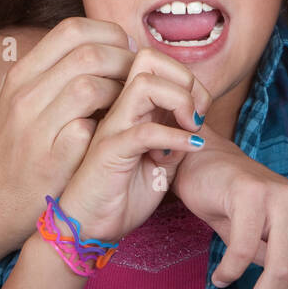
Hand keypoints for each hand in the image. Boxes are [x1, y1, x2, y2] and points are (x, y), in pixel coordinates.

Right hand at [0, 17, 135, 245]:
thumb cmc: (18, 149)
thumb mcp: (26, 100)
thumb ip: (57, 73)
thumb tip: (108, 47)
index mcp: (21, 74)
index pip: (72, 29)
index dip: (109, 33)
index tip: (126, 50)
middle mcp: (25, 96)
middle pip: (88, 54)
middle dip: (125, 60)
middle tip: (139, 77)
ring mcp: (36, 128)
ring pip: (91, 87)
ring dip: (122, 92)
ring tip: (132, 103)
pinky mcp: (51, 160)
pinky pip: (88, 129)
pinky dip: (110, 125)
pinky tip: (119, 131)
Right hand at [57, 48, 209, 242]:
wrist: (87, 228)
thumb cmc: (120, 196)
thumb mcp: (160, 166)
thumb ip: (174, 142)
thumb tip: (195, 127)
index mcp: (129, 108)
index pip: (156, 64)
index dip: (187, 79)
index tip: (200, 113)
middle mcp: (119, 110)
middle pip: (149, 60)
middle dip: (185, 80)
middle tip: (198, 115)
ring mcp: (112, 128)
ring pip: (145, 84)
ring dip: (179, 100)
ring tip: (192, 127)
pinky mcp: (109, 152)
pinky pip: (145, 131)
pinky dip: (175, 136)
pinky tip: (190, 149)